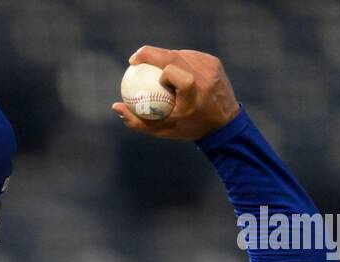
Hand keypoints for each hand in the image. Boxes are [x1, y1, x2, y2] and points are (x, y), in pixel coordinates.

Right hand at [112, 46, 240, 140]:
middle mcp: (204, 78)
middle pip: (175, 56)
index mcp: (193, 94)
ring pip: (181, 53)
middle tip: (137, 58)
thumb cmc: (188, 128)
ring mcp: (211, 68)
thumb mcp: (160, 130)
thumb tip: (116, 106)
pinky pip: (190, 55)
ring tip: (152, 63)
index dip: (157, 68)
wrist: (223, 124)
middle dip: (152, 53)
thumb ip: (136, 121)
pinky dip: (178, 59)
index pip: (173, 72)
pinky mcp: (214, 62)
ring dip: (165, 57)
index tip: (140, 68)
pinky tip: (170, 65)